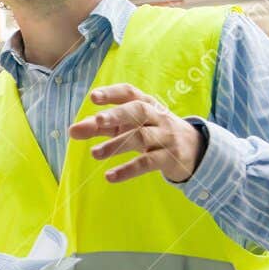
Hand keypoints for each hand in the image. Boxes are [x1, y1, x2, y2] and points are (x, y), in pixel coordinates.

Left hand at [68, 83, 206, 182]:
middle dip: (117, 114)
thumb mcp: (129, 126)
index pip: (130, 93)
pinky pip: (148, 163)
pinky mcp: (169, 158)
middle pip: (138, 111)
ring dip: (116, 145)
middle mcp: (157, 117)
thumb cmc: (153, 131)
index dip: (112, 93)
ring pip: (141, 137)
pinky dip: (128, 170)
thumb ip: (101, 126)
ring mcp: (165, 137)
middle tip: (97, 121)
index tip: (94, 96)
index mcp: (146, 104)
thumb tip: (72, 131)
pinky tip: (110, 176)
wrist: (195, 149)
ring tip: (94, 154)